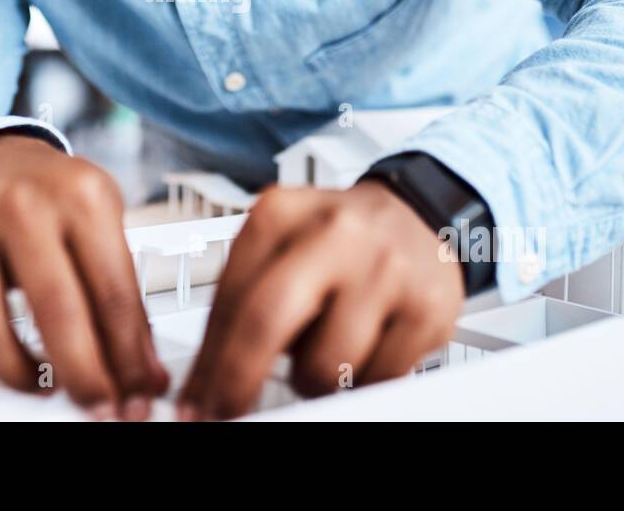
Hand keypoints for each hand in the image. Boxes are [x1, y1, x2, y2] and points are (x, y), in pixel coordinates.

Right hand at [0, 133, 169, 418]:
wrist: (0, 156)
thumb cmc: (59, 196)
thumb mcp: (105, 223)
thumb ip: (123, 296)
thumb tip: (144, 375)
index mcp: (80, 196)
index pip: (112, 292)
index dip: (128, 357)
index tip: (137, 396)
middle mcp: (20, 205)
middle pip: (55, 310)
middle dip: (82, 375)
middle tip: (95, 405)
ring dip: (17, 374)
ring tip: (40, 386)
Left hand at [177, 180, 464, 419]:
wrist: (415, 214)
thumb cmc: (334, 240)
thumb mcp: (278, 244)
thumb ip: (240, 299)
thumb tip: (206, 377)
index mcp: (282, 213)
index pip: (231, 300)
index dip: (207, 363)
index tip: (196, 400)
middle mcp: (335, 233)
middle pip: (267, 322)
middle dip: (237, 380)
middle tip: (227, 411)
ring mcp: (385, 269)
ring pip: (324, 365)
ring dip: (312, 379)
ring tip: (321, 352)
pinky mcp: (427, 308)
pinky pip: (378, 377)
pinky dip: (362, 380)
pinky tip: (362, 350)